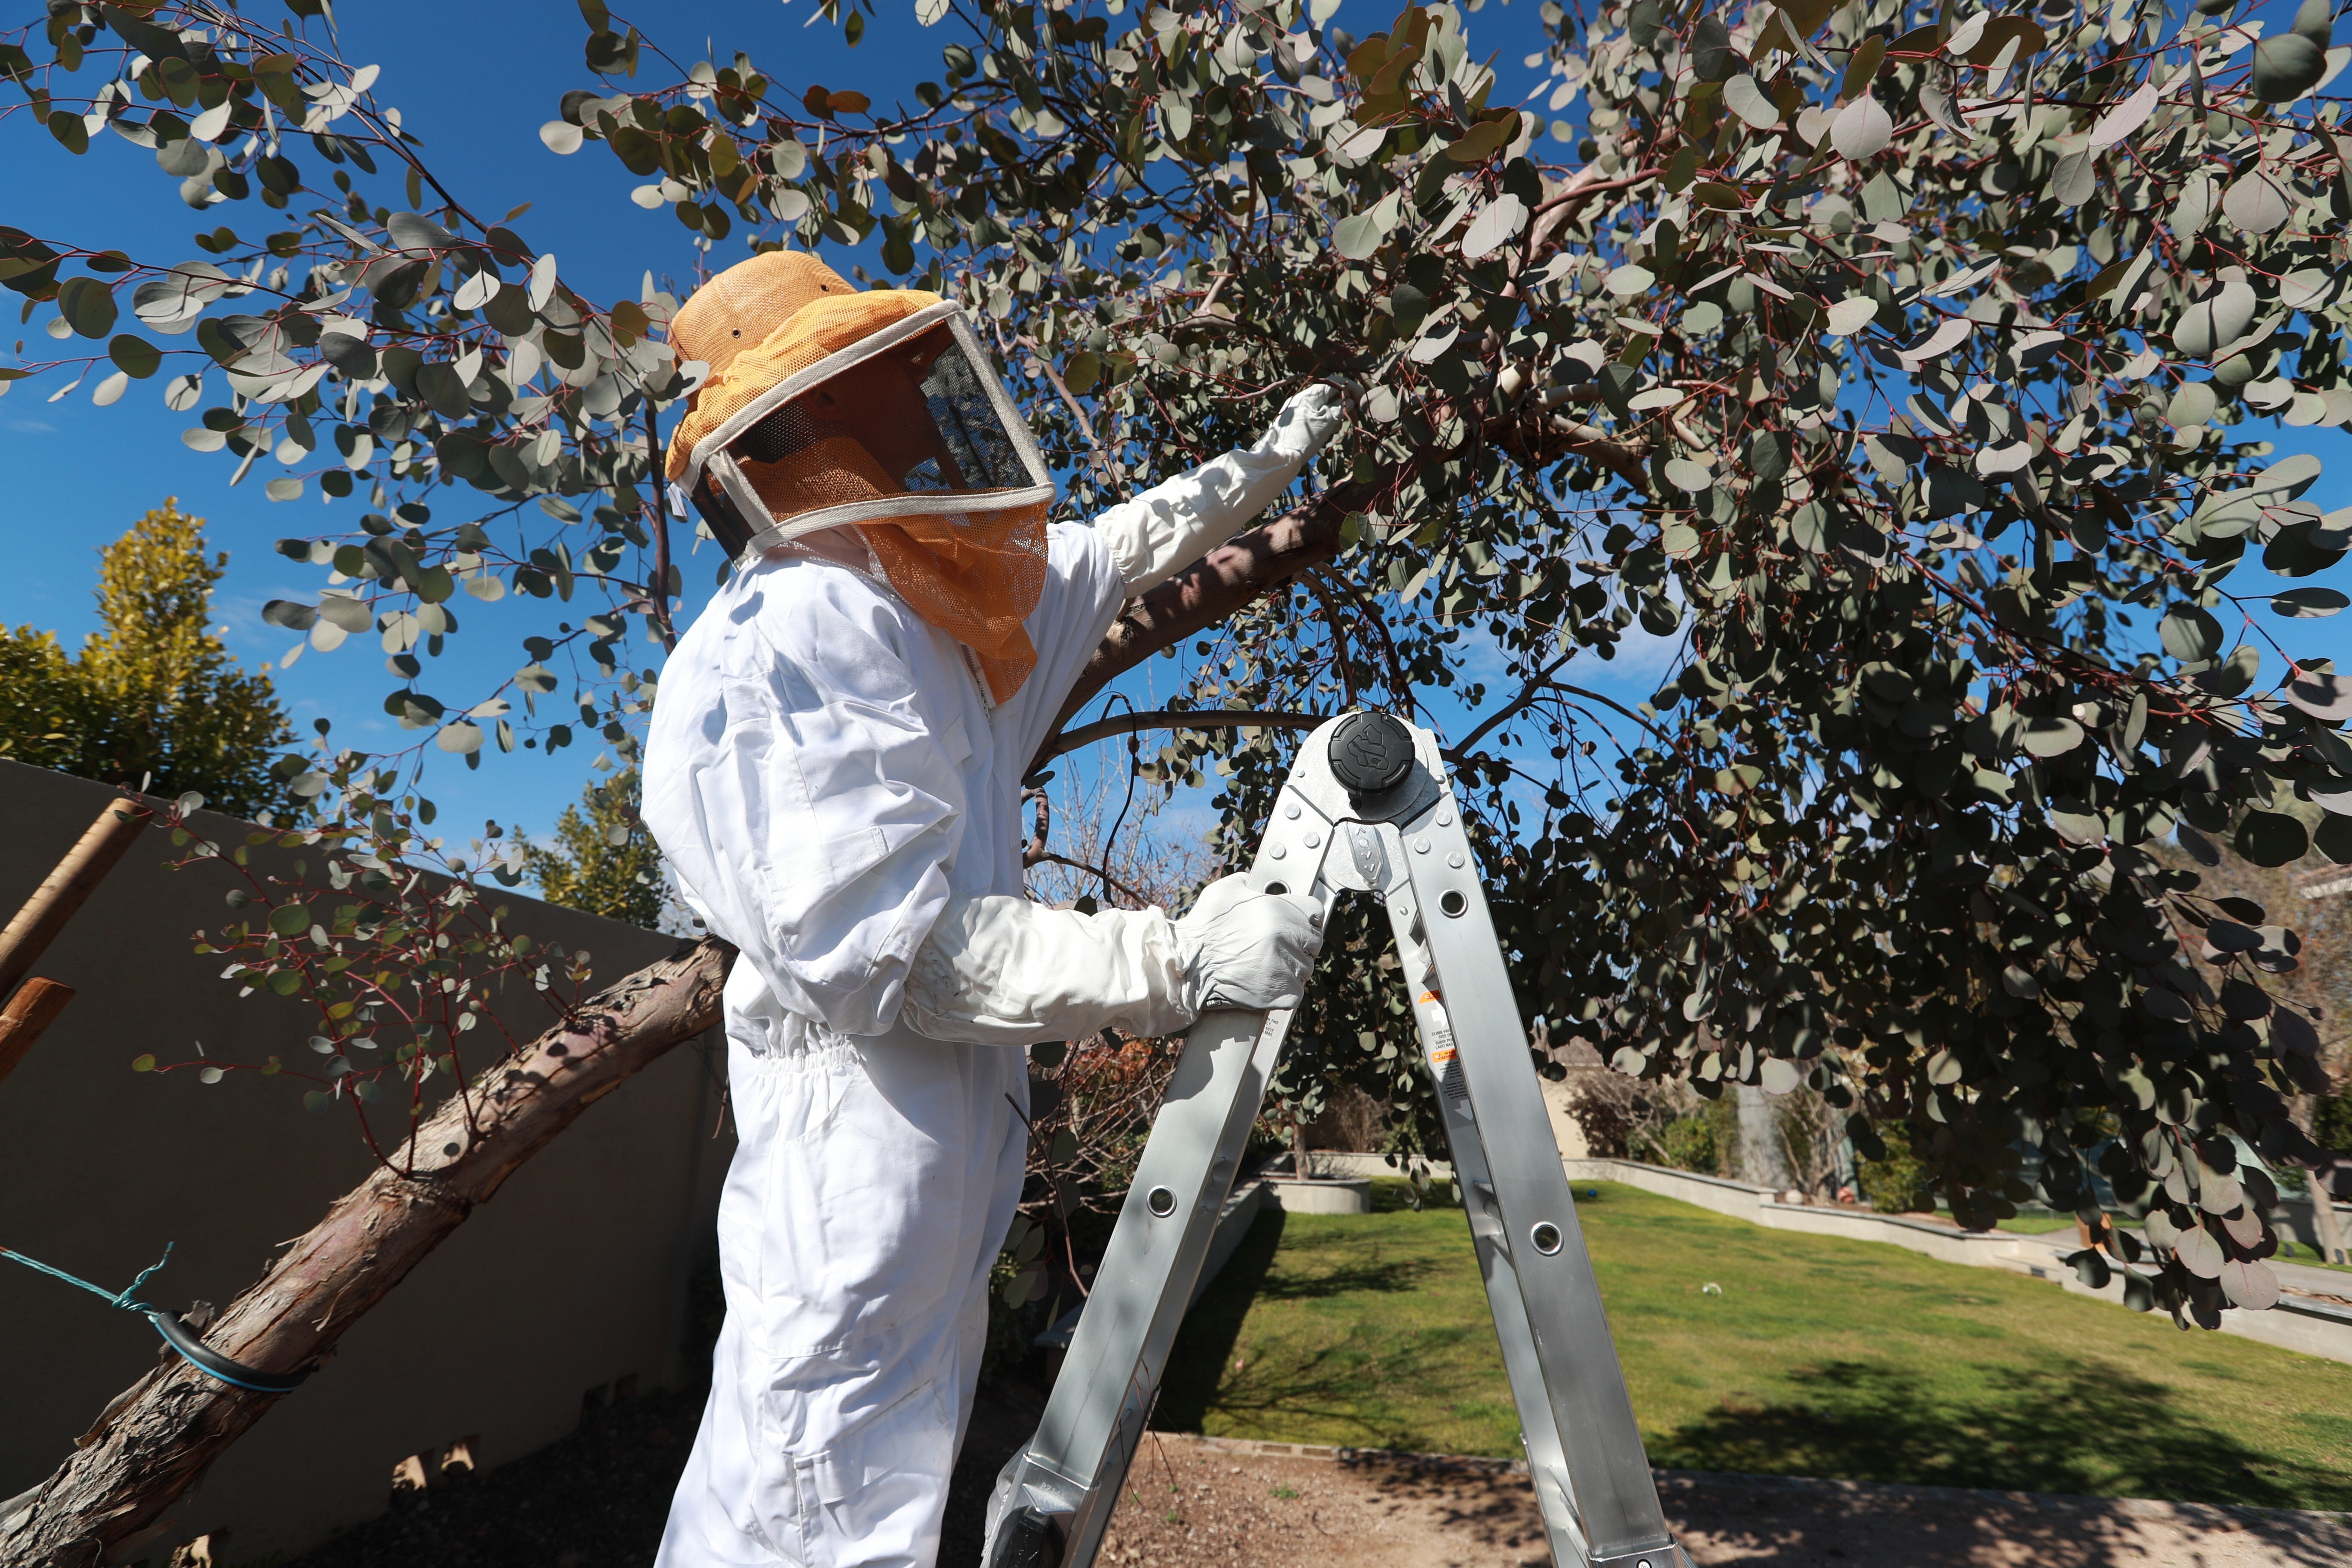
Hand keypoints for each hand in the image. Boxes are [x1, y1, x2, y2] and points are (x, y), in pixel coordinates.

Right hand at [1174, 875, 1325, 1015]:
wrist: (1188, 965)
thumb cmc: (1203, 928)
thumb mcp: (1222, 891)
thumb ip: (1245, 882)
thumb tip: (1251, 879)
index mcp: (1278, 909)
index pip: (1315, 912)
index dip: (1307, 919)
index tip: (1299, 927)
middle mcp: (1286, 936)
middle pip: (1313, 942)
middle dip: (1299, 946)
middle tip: (1280, 949)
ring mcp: (1286, 966)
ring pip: (1304, 969)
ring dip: (1291, 969)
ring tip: (1268, 968)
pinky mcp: (1282, 993)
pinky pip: (1296, 993)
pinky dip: (1285, 992)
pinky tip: (1268, 985)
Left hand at [1254, 383, 1348, 465]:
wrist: (1280, 458)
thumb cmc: (1303, 439)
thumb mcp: (1326, 423)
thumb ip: (1339, 409)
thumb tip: (1349, 400)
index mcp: (1308, 395)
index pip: (1332, 383)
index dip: (1349, 387)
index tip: (1361, 397)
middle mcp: (1302, 399)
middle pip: (1328, 395)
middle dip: (1340, 405)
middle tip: (1344, 419)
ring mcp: (1299, 410)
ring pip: (1323, 407)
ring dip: (1332, 417)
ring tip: (1331, 431)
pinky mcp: (1297, 421)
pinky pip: (1316, 417)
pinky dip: (1324, 423)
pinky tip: (1323, 435)